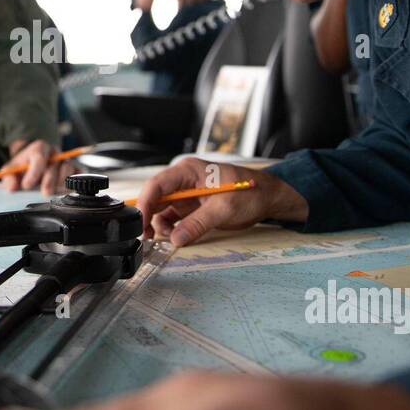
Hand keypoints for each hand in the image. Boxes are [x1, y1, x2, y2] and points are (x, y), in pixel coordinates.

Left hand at [2, 139, 73, 194]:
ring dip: (61, 182)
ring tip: (54, 192)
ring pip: (68, 169)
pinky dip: (75, 182)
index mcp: (39, 148)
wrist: (34, 161)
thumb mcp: (12, 169)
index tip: (27, 185)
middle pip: (55, 164)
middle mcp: (54, 152)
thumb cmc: (24, 166)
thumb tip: (11, 188)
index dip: (33, 172)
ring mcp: (65, 160)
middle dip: (50, 180)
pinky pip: (79, 173)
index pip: (39, 157)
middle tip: (45, 192)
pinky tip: (66, 190)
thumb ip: (9, 178)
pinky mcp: (74, 168)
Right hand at [135, 157, 307, 246]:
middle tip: (147, 236)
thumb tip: (176, 239)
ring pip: (162, 209)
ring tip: (168, 238)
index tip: (140, 223)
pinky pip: (174, 216)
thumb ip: (198, 224)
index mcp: (188, 171)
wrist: (269, 197)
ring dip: (161, 224)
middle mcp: (184, 180)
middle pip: (156, 197)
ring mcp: (187, 193)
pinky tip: (174, 236)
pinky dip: (171, 227)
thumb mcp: (224, 209)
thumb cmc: (250, 193)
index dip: (145, 203)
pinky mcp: (192, 205)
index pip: (157, 185)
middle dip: (150, 216)